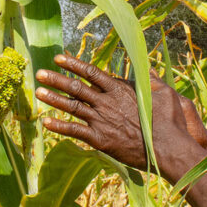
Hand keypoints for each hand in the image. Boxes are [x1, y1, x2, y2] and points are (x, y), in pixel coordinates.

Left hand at [35, 54, 206, 172]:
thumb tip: (150, 68)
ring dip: (53, 99)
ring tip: (38, 92)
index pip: (91, 72)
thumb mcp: (165, 93)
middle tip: (39, 73)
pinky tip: (45, 122)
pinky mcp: (100, 140)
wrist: (167, 148)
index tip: (58, 58)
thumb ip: (152, 79)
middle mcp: (106, 102)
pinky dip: (59, 126)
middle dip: (56, 79)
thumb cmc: (169, 121)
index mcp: (119, 89)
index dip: (73, 64)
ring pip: (72, 106)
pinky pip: (75, 131)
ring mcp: (101, 121)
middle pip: (76, 87)